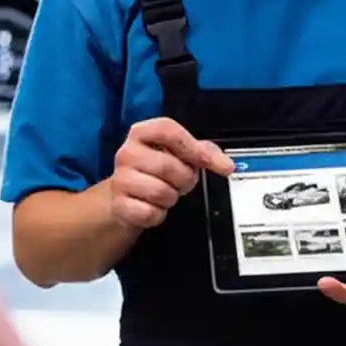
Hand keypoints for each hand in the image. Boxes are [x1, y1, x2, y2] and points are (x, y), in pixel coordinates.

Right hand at [110, 117, 233, 229]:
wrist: (126, 194)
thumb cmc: (155, 170)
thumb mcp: (179, 154)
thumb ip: (204, 153)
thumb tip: (226, 165)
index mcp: (141, 133)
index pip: (167, 130)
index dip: (191, 147)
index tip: (205, 161)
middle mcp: (127, 153)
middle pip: (168, 166)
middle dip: (185, 179)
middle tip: (181, 182)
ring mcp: (120, 179)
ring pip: (162, 192)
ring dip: (172, 198)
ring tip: (165, 193)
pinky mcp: (119, 205)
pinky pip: (151, 213)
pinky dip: (159, 215)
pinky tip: (153, 206)